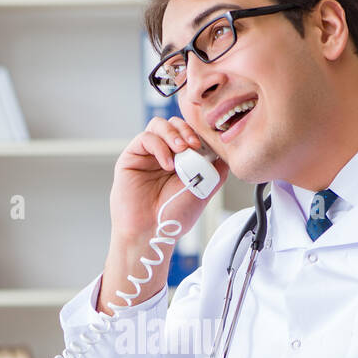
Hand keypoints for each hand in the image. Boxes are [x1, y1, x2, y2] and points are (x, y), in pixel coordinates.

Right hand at [109, 115, 227, 245]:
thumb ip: (215, 171)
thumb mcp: (203, 191)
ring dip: (173, 134)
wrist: (152, 233)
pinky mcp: (131, 157)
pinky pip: (145, 138)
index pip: (189, 132)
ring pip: (159, 125)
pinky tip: (167, 164)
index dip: (199, 133)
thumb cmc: (174, 216)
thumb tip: (226, 153)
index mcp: (180, 160)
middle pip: (174, 123)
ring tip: (181, 150)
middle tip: (194, 146)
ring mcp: (147, 155)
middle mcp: (163, 154)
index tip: (207, 145)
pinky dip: (159, 147)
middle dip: (186, 130)